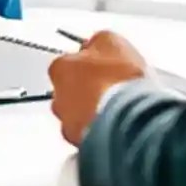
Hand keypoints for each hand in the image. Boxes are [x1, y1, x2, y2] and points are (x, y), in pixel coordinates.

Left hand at [49, 31, 146, 146]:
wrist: (127, 119)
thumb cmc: (118, 81)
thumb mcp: (113, 42)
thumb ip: (99, 41)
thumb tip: (98, 42)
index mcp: (60, 67)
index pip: (70, 62)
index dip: (91, 64)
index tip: (105, 65)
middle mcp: (58, 97)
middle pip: (72, 90)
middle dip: (89, 90)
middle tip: (113, 88)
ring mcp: (68, 123)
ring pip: (79, 115)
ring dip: (94, 112)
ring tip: (119, 110)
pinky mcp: (81, 145)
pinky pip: (90, 135)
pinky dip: (101, 132)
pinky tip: (118, 126)